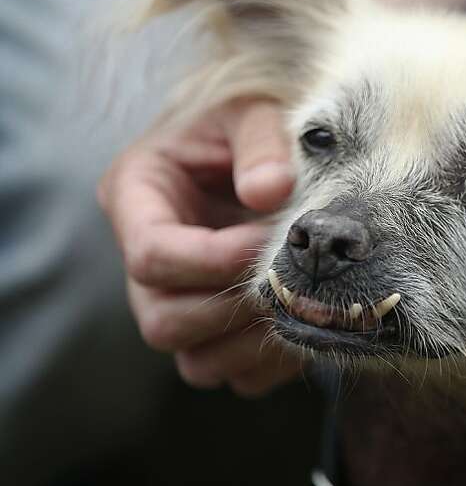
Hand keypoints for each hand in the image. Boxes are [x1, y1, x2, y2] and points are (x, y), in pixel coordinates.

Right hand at [99, 99, 304, 396]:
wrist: (257, 147)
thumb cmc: (246, 121)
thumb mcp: (252, 112)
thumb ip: (261, 144)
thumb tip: (270, 192)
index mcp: (137, 198)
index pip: (151, 255)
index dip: (212, 259)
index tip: (268, 239)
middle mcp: (147, 259)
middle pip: (163, 320)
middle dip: (232, 306)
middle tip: (291, 279)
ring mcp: (177, 300)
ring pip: (194, 360)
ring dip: (252, 343)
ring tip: (303, 306)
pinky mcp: (212, 328)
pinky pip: (231, 373)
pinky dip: (270, 365)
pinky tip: (308, 326)